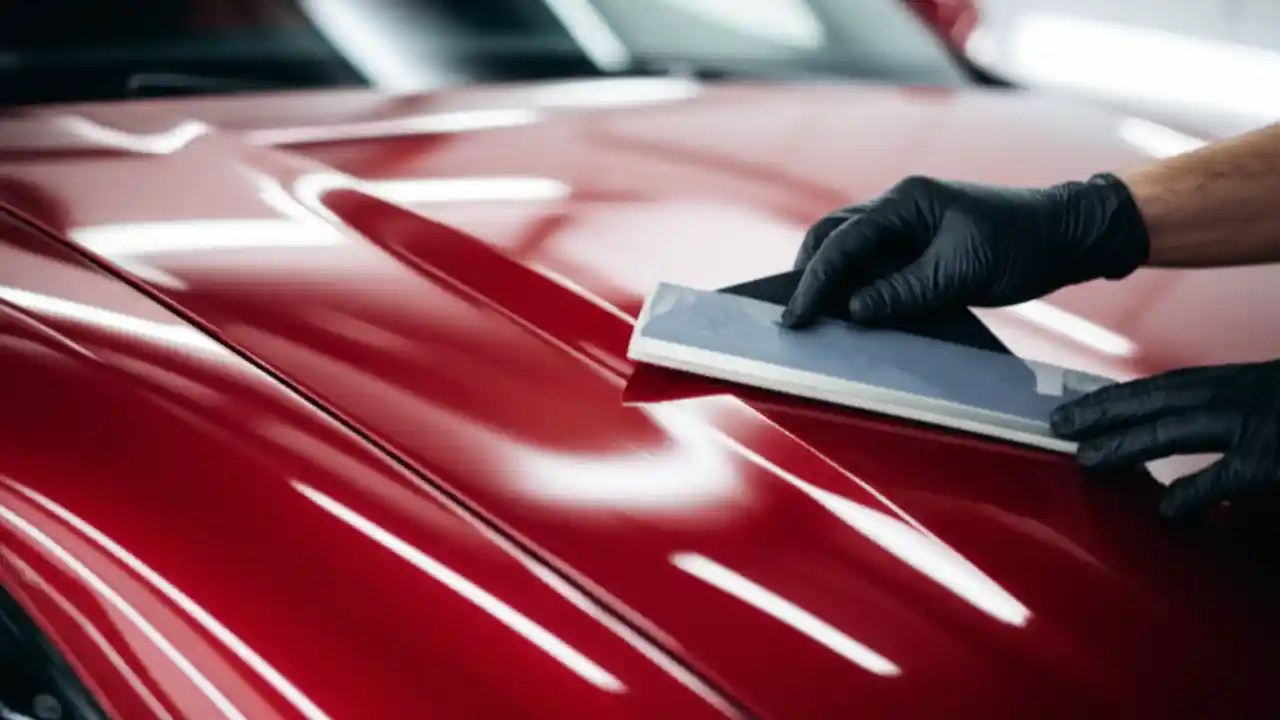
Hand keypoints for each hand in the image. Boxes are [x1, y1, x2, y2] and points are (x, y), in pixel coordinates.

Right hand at [781, 174, 1148, 326]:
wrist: (1066, 235)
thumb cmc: (1021, 244)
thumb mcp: (961, 272)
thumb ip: (903, 291)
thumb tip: (854, 311)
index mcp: (905, 201)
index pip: (842, 242)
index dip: (814, 281)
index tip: (795, 316)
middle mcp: (899, 207)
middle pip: (833, 236)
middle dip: (809, 273)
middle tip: (795, 313)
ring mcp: (908, 225)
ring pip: (850, 249)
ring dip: (831, 280)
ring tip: (815, 315)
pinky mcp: (918, 247)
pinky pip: (874, 264)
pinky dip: (857, 287)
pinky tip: (852, 311)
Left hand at [1051, 361, 1279, 519]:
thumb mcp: (1275, 396)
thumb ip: (1239, 410)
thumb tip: (1202, 428)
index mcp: (1240, 380)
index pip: (1167, 386)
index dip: (1119, 396)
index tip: (1079, 405)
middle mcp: (1241, 393)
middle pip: (1158, 399)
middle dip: (1104, 410)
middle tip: (1059, 423)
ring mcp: (1255, 422)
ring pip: (1173, 431)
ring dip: (1124, 443)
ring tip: (1086, 460)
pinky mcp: (1274, 457)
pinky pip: (1224, 475)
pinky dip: (1192, 492)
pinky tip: (1167, 512)